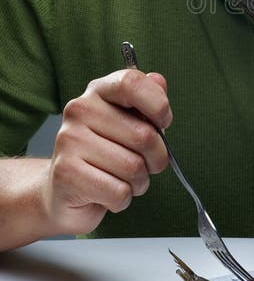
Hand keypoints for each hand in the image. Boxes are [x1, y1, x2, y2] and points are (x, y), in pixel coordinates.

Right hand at [42, 69, 171, 234]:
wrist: (63, 191)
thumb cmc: (106, 154)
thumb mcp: (130, 123)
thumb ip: (148, 101)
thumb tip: (159, 81)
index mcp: (98, 92)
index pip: (131, 83)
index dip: (157, 105)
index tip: (163, 123)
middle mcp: (79, 110)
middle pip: (143, 135)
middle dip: (157, 158)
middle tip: (147, 165)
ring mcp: (69, 141)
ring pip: (133, 167)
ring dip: (139, 182)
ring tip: (125, 180)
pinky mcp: (66, 174)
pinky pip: (118, 191)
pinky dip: (123, 199)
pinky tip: (109, 194)